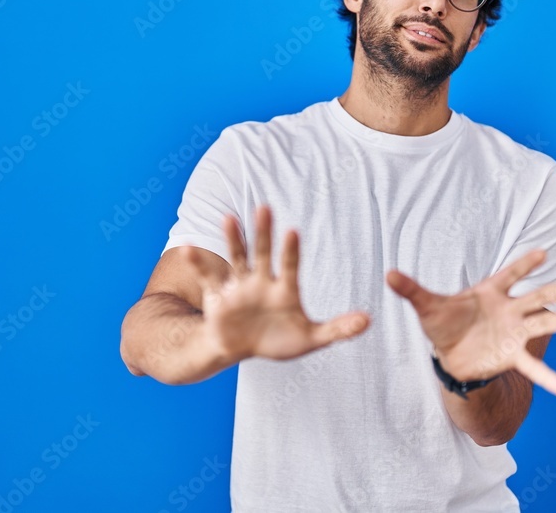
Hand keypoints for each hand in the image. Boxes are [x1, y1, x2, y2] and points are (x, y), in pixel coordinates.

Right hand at [183, 205, 369, 362]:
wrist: (240, 347)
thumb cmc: (278, 340)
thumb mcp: (310, 338)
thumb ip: (337, 329)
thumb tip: (368, 320)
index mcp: (284, 288)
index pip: (289, 265)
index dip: (290, 250)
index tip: (292, 231)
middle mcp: (261, 280)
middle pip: (263, 252)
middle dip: (264, 232)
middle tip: (265, 208)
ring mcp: (239, 285)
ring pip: (236, 257)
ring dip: (232, 238)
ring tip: (228, 218)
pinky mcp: (218, 295)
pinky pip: (207, 277)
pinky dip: (197, 263)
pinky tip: (186, 248)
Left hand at [386, 250, 555, 396]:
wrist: (451, 353)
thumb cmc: (443, 322)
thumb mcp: (427, 306)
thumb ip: (411, 290)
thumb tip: (388, 273)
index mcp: (490, 292)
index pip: (510, 274)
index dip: (525, 264)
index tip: (543, 252)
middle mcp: (509, 310)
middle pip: (535, 298)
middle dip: (554, 291)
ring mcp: (514, 333)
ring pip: (540, 325)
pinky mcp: (512, 356)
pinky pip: (533, 367)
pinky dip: (549, 379)